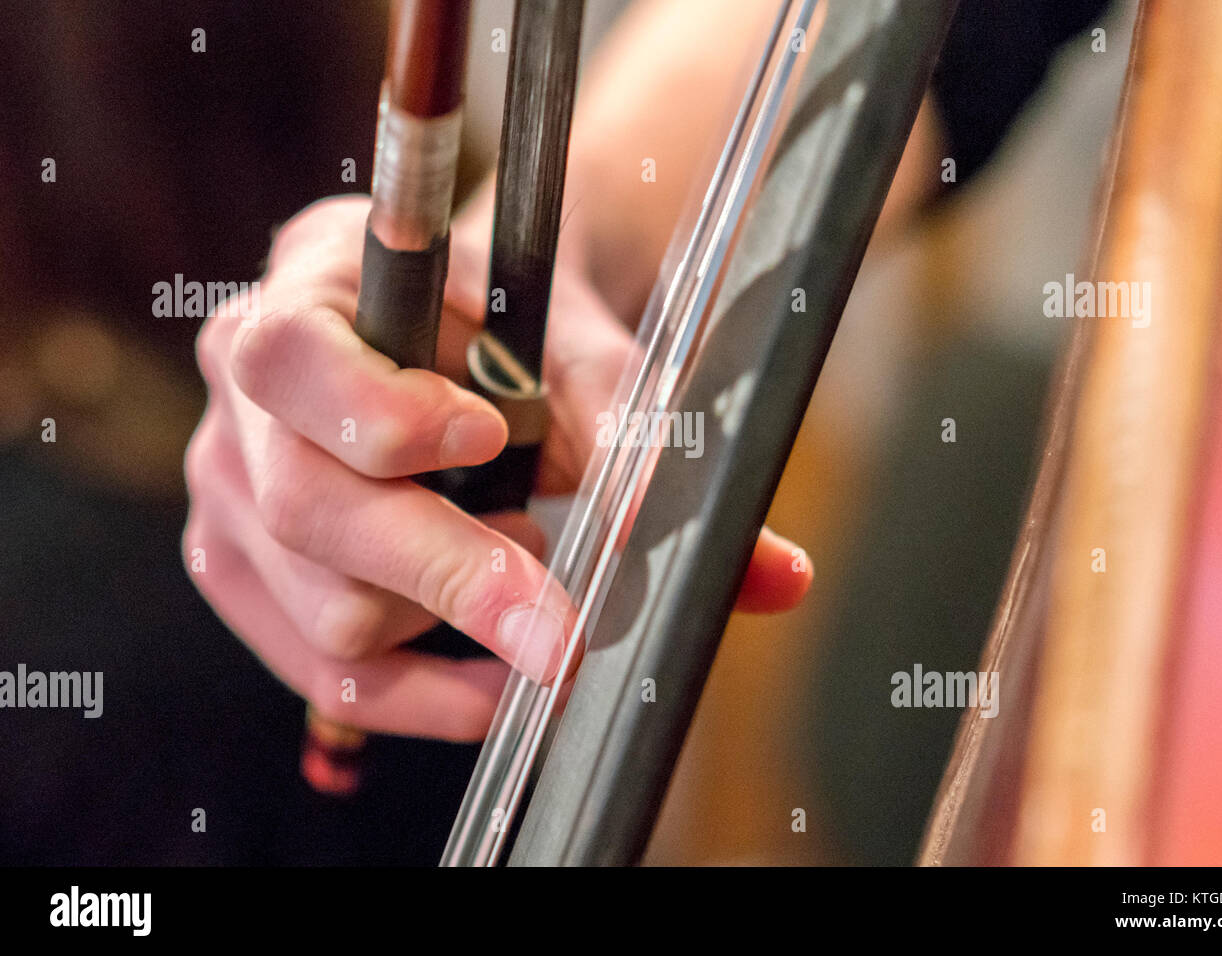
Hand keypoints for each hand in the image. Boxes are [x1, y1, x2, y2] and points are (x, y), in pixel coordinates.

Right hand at [183, 196, 810, 741]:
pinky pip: (326, 676)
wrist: (465, 323)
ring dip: (451, 617)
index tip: (492, 432)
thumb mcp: (572, 342)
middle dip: (452, 574)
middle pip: (310, 510)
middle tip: (561, 627)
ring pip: (326, 609)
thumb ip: (653, 434)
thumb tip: (770, 571)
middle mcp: (240, 396)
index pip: (290, 358)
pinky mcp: (250, 577)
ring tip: (523, 569)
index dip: (385, 413)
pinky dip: (428, 699)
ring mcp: (229, 491)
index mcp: (303, 292)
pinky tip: (504, 686)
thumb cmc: (507, 318)